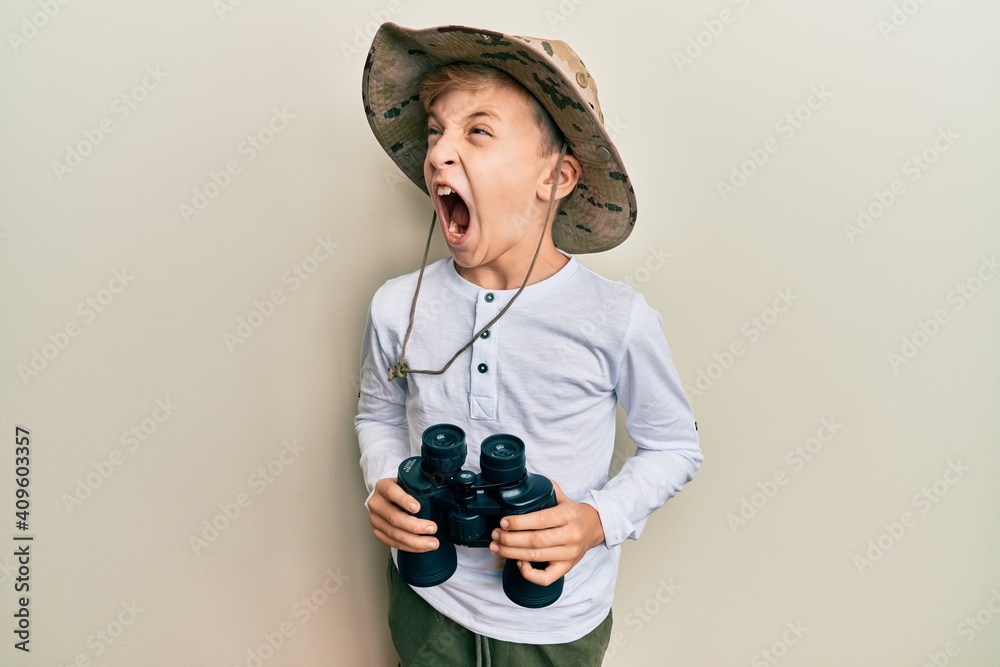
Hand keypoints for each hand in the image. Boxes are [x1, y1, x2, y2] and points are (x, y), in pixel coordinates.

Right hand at [368, 477, 439, 552]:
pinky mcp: (377, 532)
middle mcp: (376, 503)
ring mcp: (375, 519)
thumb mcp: (407, 481)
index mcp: (383, 486)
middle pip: (394, 517)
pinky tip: (422, 547)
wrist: (385, 497)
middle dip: (415, 526)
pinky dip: (410, 547)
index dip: (404, 500)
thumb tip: (441, 490)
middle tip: (433, 528)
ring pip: (394, 534)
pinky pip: (393, 543)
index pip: (391, 492)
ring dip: (415, 541)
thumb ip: (418, 485)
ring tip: (432, 543)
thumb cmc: (401, 489)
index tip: (418, 508)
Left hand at [488, 480, 604, 585]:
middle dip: (510, 539)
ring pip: (536, 557)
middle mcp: (570, 536)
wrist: (596, 527)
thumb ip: (546, 490)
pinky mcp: (567, 567)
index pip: (540, 520)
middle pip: (535, 541)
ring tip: (497, 547)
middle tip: (495, 535)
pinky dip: (529, 573)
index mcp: (568, 515)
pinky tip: (518, 563)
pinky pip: (546, 578)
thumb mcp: (564, 497)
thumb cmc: (574, 513)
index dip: (519, 523)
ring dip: (512, 553)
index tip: (503, 522)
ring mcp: (569, 554)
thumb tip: (523, 484)